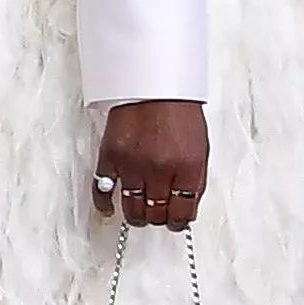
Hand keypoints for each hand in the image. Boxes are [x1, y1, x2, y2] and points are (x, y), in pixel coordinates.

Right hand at [96, 98, 209, 230]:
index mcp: (188, 167)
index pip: (182, 213)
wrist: (154, 82)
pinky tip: (110, 209)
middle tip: (158, 214)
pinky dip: (105, 205)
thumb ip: (195, 180)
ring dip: (137, 216)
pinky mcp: (110, 157)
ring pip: (132, 209)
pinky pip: (103, 191)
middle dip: (159, 218)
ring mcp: (133, 165)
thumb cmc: (180, 111)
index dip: (179, 222)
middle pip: (156, 214)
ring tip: (139, 214)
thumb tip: (187, 208)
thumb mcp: (201, 147)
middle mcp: (160, 170)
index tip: (176, 222)